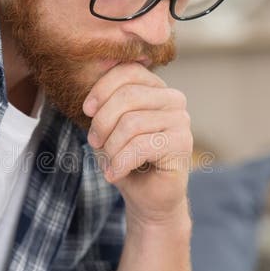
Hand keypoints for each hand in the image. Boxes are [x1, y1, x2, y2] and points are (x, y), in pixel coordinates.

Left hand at [83, 63, 192, 223]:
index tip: (87, 111)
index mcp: (156, 89)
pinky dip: (120, 163)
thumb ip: (104, 106)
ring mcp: (181, 121)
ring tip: (108, 163)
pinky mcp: (182, 144)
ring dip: (111, 148)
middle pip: (128, 96)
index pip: (128, 72)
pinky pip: (141, 146)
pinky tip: (114, 174)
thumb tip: (93, 95)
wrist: (148, 198)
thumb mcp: (109, 128)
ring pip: (132, 123)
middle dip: (103, 122)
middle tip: (94, 143)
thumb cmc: (127, 160)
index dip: (102, 88)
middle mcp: (174, 100)